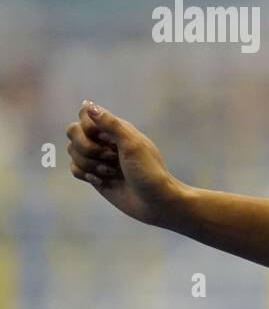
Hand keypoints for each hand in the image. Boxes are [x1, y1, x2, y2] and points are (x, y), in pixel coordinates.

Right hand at [66, 100, 182, 226]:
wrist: (155, 202)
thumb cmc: (149, 172)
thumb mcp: (133, 145)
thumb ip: (111, 124)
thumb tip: (88, 105)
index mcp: (117, 129)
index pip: (86, 114)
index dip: (88, 126)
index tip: (105, 138)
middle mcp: (105, 140)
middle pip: (73, 132)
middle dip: (87, 148)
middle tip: (111, 158)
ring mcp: (98, 158)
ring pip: (72, 151)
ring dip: (91, 164)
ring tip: (113, 172)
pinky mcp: (94, 174)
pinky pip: (74, 168)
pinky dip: (86, 175)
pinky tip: (103, 181)